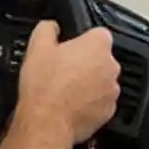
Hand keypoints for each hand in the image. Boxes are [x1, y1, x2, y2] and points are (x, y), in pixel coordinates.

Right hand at [14, 21, 119, 144]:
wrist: (47, 122)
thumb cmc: (44, 86)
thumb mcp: (37, 47)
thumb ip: (47, 28)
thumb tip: (52, 26)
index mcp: (97, 45)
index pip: (97, 33)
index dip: (82, 40)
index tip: (70, 48)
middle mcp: (111, 66)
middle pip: (101, 58)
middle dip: (86, 62)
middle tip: (63, 69)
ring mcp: (112, 90)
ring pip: (102, 81)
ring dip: (89, 83)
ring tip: (65, 89)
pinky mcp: (109, 111)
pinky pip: (101, 102)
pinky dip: (90, 103)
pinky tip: (71, 105)